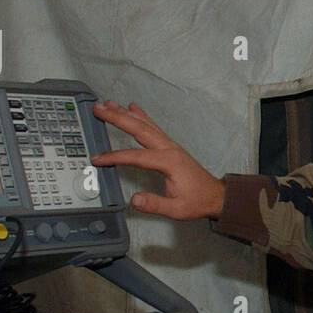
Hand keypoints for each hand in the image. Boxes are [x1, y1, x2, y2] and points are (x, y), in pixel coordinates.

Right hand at [90, 100, 225, 220]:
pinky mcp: (170, 146)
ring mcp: (170, 145)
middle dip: (117, 118)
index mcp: (168, 162)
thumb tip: (134, 200)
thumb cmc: (197, 201)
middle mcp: (169, 148)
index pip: (136, 156)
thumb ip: (155, 204)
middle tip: (98, 108)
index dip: (115, 157)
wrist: (215, 196)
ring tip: (108, 104)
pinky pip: (153, 127)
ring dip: (126, 114)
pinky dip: (141, 116)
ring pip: (145, 125)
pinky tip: (132, 107)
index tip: (97, 158)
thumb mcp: (177, 209)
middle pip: (139, 129)